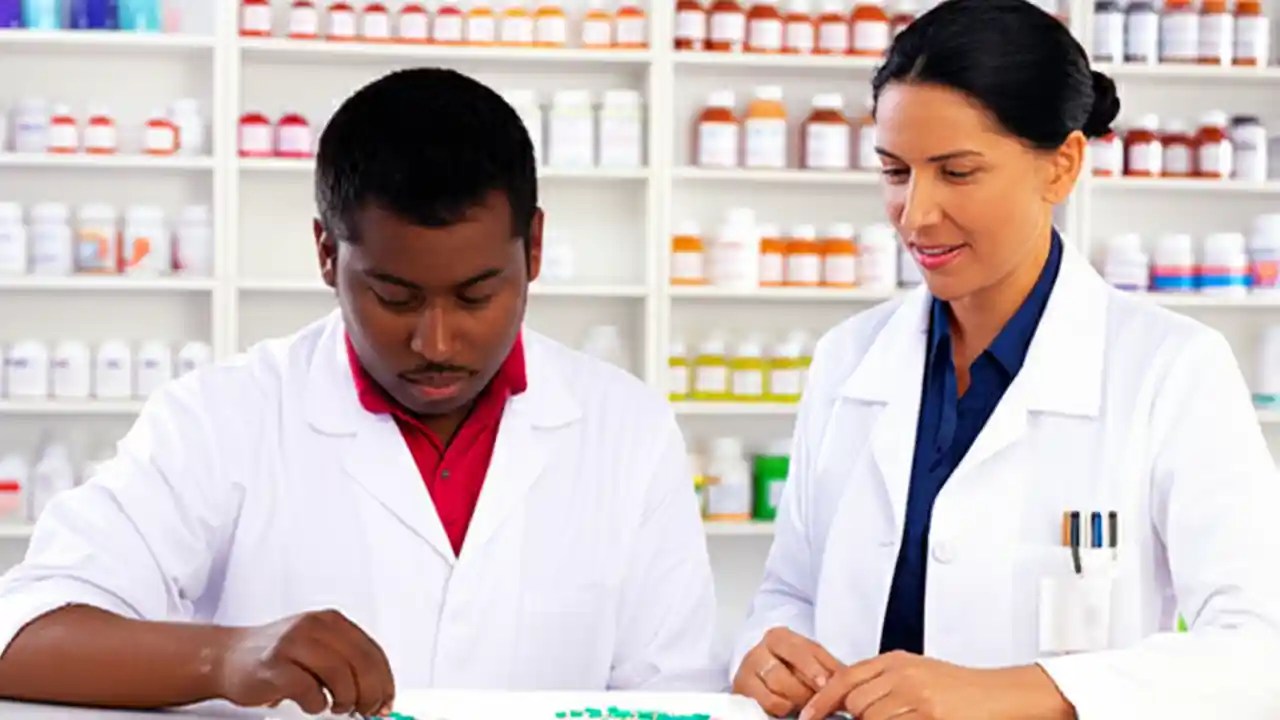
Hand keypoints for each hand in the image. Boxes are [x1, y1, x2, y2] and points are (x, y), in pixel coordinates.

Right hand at [212, 609, 395, 715]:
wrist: (227, 656)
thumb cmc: (277, 657)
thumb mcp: (318, 647)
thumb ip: (347, 662)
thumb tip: (379, 693)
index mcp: (331, 621)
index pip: (371, 651)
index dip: (384, 681)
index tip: (386, 702)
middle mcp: (314, 626)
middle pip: (360, 663)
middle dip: (370, 693)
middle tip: (367, 710)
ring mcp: (293, 643)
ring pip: (339, 675)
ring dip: (345, 699)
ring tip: (337, 707)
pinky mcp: (274, 665)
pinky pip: (308, 690)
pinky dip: (316, 703)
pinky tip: (312, 703)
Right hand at [733, 627, 844, 717]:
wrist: (765, 676)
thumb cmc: (795, 668)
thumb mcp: (813, 663)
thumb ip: (829, 669)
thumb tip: (849, 681)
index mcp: (779, 637)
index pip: (799, 651)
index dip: (813, 669)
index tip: (826, 684)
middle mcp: (759, 650)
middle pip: (784, 674)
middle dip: (805, 690)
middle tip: (818, 699)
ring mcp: (747, 670)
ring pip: (776, 689)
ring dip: (795, 700)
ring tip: (806, 704)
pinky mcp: (741, 689)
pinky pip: (767, 702)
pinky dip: (782, 708)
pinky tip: (789, 707)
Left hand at [799, 652, 1073, 719]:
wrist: (1004, 696)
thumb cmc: (962, 690)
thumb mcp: (918, 674)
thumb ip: (884, 683)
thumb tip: (846, 701)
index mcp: (897, 661)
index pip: (845, 678)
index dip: (821, 700)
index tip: (808, 716)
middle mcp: (904, 675)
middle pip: (856, 704)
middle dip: (857, 719)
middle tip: (876, 718)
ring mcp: (917, 697)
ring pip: (870, 718)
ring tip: (903, 717)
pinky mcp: (930, 716)